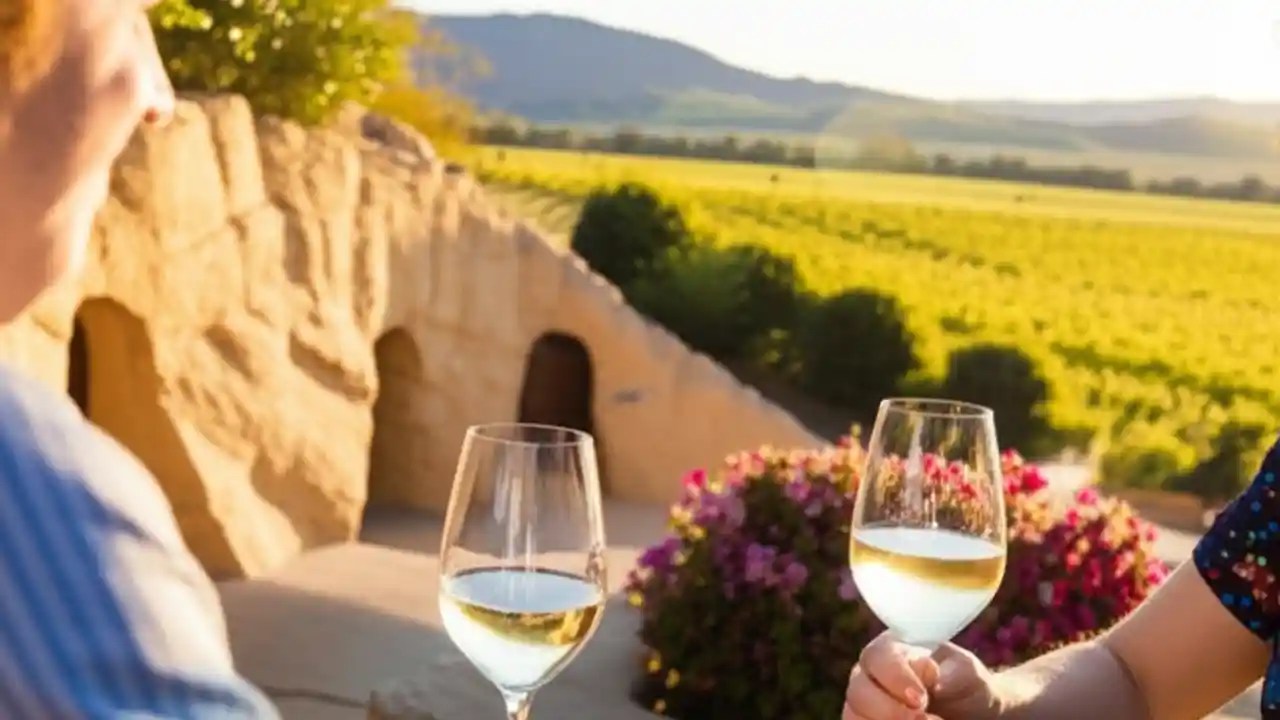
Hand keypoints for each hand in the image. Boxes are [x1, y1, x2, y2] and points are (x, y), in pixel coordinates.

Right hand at [843, 632, 999, 719]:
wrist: (971, 713)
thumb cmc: (964, 686)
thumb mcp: (968, 673)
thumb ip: (954, 673)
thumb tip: (936, 682)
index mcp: (891, 650)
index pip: (877, 656)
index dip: (895, 677)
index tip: (921, 698)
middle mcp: (869, 676)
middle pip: (858, 691)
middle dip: (891, 710)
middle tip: (923, 719)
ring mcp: (863, 705)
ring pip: (855, 716)